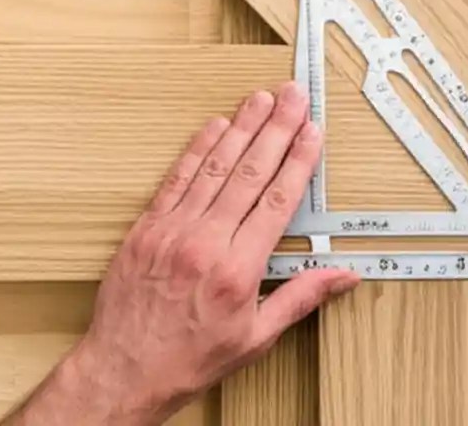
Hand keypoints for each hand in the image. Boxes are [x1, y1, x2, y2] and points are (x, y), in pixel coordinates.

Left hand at [2, 82, 359, 425]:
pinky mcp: (146, 228)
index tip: (312, 132)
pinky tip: (216, 126)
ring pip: (215, 167)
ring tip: (261, 98)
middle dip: (276, 129)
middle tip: (293, 96)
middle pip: (250, 173)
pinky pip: (177, 178)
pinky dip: (198, 149)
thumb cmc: (188, 359)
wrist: (124, 370)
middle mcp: (205, 243)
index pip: (277, 201)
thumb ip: (301, 298)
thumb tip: (343, 276)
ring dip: (241, 128)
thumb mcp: (256, 337)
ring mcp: (172, 231)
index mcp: (238, 270)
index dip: (298, 161)